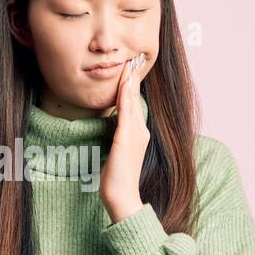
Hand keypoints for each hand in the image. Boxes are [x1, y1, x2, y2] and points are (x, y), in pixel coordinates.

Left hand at [100, 53, 149, 222]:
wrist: (122, 196)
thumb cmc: (117, 179)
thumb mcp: (118, 153)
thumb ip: (118, 138)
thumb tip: (114, 128)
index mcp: (138, 134)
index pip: (134, 105)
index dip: (132, 86)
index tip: (130, 70)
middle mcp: (140, 131)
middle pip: (135, 99)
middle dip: (134, 78)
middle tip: (134, 58)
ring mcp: (135, 134)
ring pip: (132, 102)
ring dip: (130, 82)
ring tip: (130, 64)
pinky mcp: (127, 138)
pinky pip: (126, 112)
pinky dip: (126, 96)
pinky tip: (124, 84)